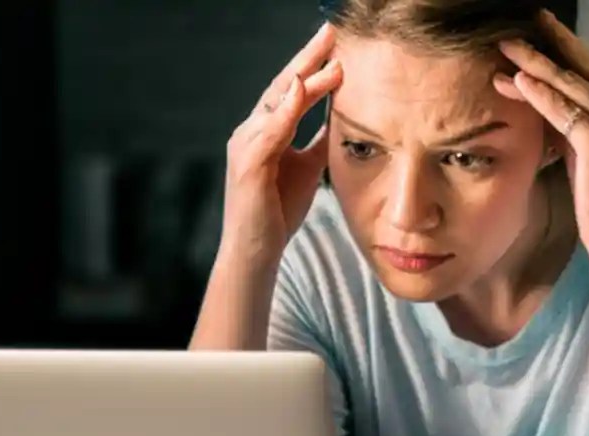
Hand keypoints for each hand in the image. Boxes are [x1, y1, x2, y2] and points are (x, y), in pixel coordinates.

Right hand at [223, 23, 342, 257]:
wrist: (257, 251)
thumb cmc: (279, 211)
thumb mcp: (309, 166)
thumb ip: (321, 139)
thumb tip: (344, 115)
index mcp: (265, 130)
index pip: (291, 89)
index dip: (314, 64)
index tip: (338, 42)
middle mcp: (251, 131)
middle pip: (282, 85)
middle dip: (307, 57)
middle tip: (332, 30)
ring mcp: (245, 146)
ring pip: (276, 103)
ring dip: (304, 79)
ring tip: (331, 60)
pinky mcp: (246, 165)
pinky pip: (267, 132)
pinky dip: (283, 111)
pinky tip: (300, 92)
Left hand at [494, 11, 588, 251]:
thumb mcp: (581, 151)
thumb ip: (564, 124)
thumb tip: (535, 100)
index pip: (588, 67)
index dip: (563, 46)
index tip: (537, 28)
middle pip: (580, 65)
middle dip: (549, 41)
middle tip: (521, 22)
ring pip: (568, 83)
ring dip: (534, 62)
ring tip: (506, 45)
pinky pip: (563, 110)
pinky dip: (540, 94)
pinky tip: (518, 80)